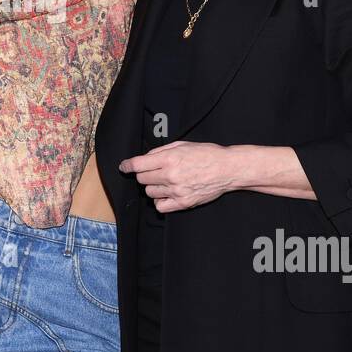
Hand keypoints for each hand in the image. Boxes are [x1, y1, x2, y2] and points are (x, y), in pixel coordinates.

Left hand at [119, 141, 233, 212]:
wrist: (227, 169)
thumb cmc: (206, 154)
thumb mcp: (182, 145)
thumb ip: (161, 152)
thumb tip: (144, 159)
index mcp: (169, 159)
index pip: (138, 165)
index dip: (127, 166)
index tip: (124, 167)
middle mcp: (171, 175)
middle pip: (142, 180)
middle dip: (145, 175)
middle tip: (154, 172)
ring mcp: (177, 190)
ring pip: (149, 193)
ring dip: (153, 187)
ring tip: (165, 182)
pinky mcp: (184, 203)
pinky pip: (160, 206)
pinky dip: (160, 201)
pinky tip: (167, 194)